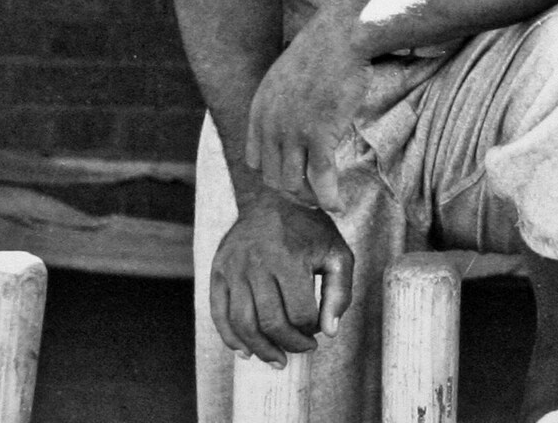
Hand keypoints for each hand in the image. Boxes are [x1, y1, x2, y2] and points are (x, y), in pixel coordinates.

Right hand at [209, 187, 353, 366]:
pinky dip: (231, 339)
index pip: (301, 313)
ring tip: (277, 359)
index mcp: (290, 258)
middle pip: (271, 322)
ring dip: (260, 349)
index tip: (317, 332)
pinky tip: (246, 352)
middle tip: (301, 349)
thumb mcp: (336, 253)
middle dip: (289, 344)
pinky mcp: (218, 272)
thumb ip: (339, 292)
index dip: (311, 330)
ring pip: (243, 324)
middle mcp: (258, 264)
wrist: (272, 198)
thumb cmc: (310, 230)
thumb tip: (330, 331)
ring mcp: (234, 268)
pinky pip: (220, 314)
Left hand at [246, 0, 372, 212]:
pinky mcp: (319, 134)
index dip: (275, 174)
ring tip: (327, 202)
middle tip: (314, 196)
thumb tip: (292, 115)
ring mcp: (292, 132)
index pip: (256, 161)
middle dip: (293, 193)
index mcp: (259, 112)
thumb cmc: (322, 51)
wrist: (341, 35)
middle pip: (273, 178)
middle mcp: (269, 126)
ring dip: (310, 199)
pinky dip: (328, 197)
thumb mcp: (286, 76)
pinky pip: (320, 179)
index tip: (297, 177)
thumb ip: (280, 102)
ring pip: (293, 185)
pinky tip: (337, 204)